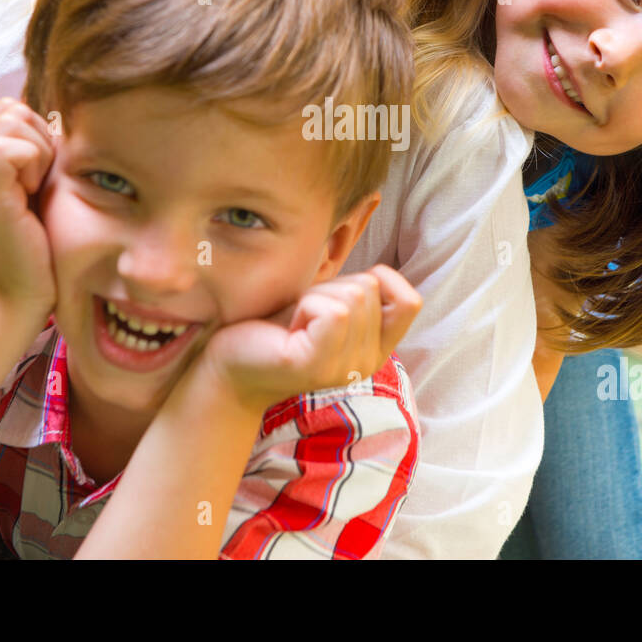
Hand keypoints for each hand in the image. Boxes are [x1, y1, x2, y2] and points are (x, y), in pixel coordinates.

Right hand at [0, 98, 56, 323]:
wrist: (19, 295)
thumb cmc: (39, 245)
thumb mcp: (39, 190)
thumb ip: (40, 156)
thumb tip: (62, 122)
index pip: (9, 109)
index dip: (37, 131)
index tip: (45, 172)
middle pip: (11, 109)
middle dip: (39, 137)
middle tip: (42, 181)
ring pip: (10, 120)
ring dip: (37, 150)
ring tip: (36, 188)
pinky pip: (5, 147)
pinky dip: (31, 162)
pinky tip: (33, 193)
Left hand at [202, 265, 421, 411]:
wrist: (230, 362)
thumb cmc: (276, 326)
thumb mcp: (330, 304)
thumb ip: (361, 293)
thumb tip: (381, 273)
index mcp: (376, 349)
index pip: (411, 301)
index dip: (381, 281)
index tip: (339, 296)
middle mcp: (368, 363)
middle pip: (369, 287)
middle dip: (329, 287)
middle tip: (303, 316)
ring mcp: (344, 369)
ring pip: (352, 295)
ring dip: (314, 296)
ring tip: (295, 323)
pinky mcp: (317, 365)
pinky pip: (333, 311)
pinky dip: (305, 305)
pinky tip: (288, 330)